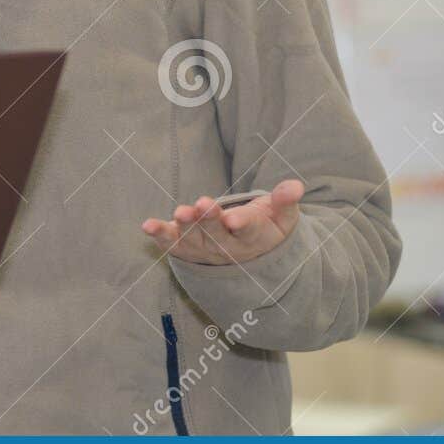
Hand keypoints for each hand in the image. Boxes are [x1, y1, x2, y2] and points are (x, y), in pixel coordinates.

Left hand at [141, 179, 304, 264]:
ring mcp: (205, 250)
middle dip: (209, 221)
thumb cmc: (266, 227)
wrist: (247, 257)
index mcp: (254, 237)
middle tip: (202, 204)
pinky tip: (147, 226)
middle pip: (218, 236)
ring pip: (194, 241)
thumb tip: (295, 187)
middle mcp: (228, 247)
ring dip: (185, 227)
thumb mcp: (281, 216)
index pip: (249, 231)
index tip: (234, 219)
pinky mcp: (185, 249)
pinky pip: (172, 244)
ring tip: (180, 212)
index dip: (242, 225)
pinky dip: (160, 236)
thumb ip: (285, 201)